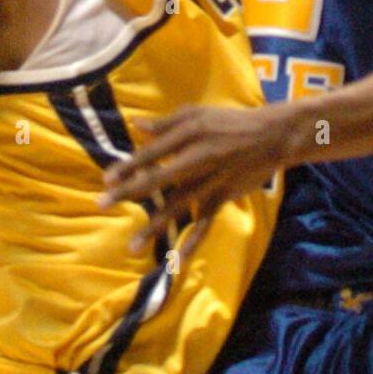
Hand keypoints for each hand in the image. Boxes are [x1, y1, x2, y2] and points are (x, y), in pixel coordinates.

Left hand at [99, 102, 292, 247]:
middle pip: (157, 179)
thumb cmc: (229, 122)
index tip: (106, 179)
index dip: (129, 166)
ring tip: (132, 247)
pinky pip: (205, 223)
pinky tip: (179, 259)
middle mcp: (196, 160)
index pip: (151, 153)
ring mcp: (210, 182)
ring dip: (154, 227)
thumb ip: (166, 123)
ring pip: (178, 207)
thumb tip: (136, 126)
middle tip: (101, 204)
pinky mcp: (222, 197)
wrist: (271, 136)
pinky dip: (194, 242)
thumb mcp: (197, 114)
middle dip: (128, 192)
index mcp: (188, 136)